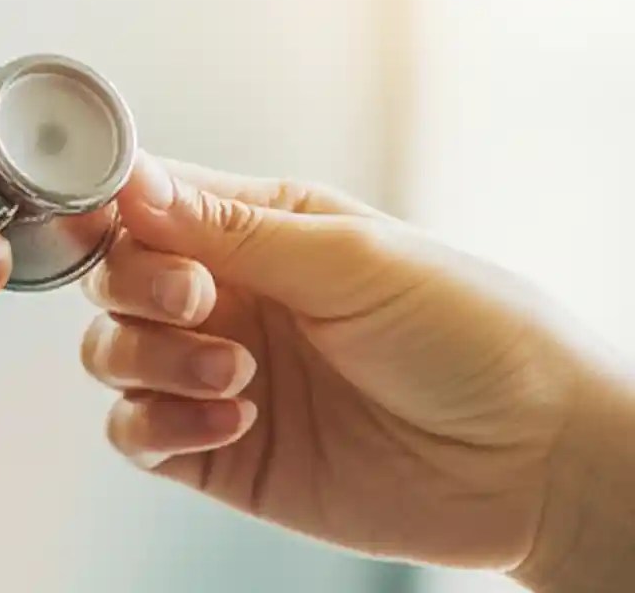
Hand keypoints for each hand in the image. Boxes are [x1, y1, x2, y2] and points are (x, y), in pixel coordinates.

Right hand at [79, 153, 634, 589]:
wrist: (531, 460)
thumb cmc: (472, 334)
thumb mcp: (352, 258)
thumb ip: (233, 228)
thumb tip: (136, 182)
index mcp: (261, 229)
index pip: (150, 204)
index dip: (115, 210)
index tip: (112, 222)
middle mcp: (230, 297)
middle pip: (115, 277)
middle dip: (137, 286)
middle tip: (199, 301)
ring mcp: (216, 374)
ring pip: (112, 353)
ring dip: (154, 360)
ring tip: (238, 373)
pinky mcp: (216, 450)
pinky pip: (136, 432)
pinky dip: (162, 424)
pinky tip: (234, 420)